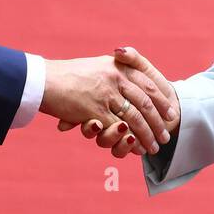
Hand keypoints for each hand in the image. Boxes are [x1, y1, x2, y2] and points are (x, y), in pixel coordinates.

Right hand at [41, 53, 176, 154]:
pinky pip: (118, 127)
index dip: (161, 100)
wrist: (43, 80)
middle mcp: (115, 77)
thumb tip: (130, 67)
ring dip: (147, 134)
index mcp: (116, 66)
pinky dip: (129, 139)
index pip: (146, 84)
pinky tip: (136, 147)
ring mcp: (106, 93)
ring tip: (154, 146)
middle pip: (145, 102)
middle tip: (166, 135)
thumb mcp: (96, 65)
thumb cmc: (67, 74)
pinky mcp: (95, 110)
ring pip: (135, 117)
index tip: (171, 113)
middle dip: (158, 121)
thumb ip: (115, 66)